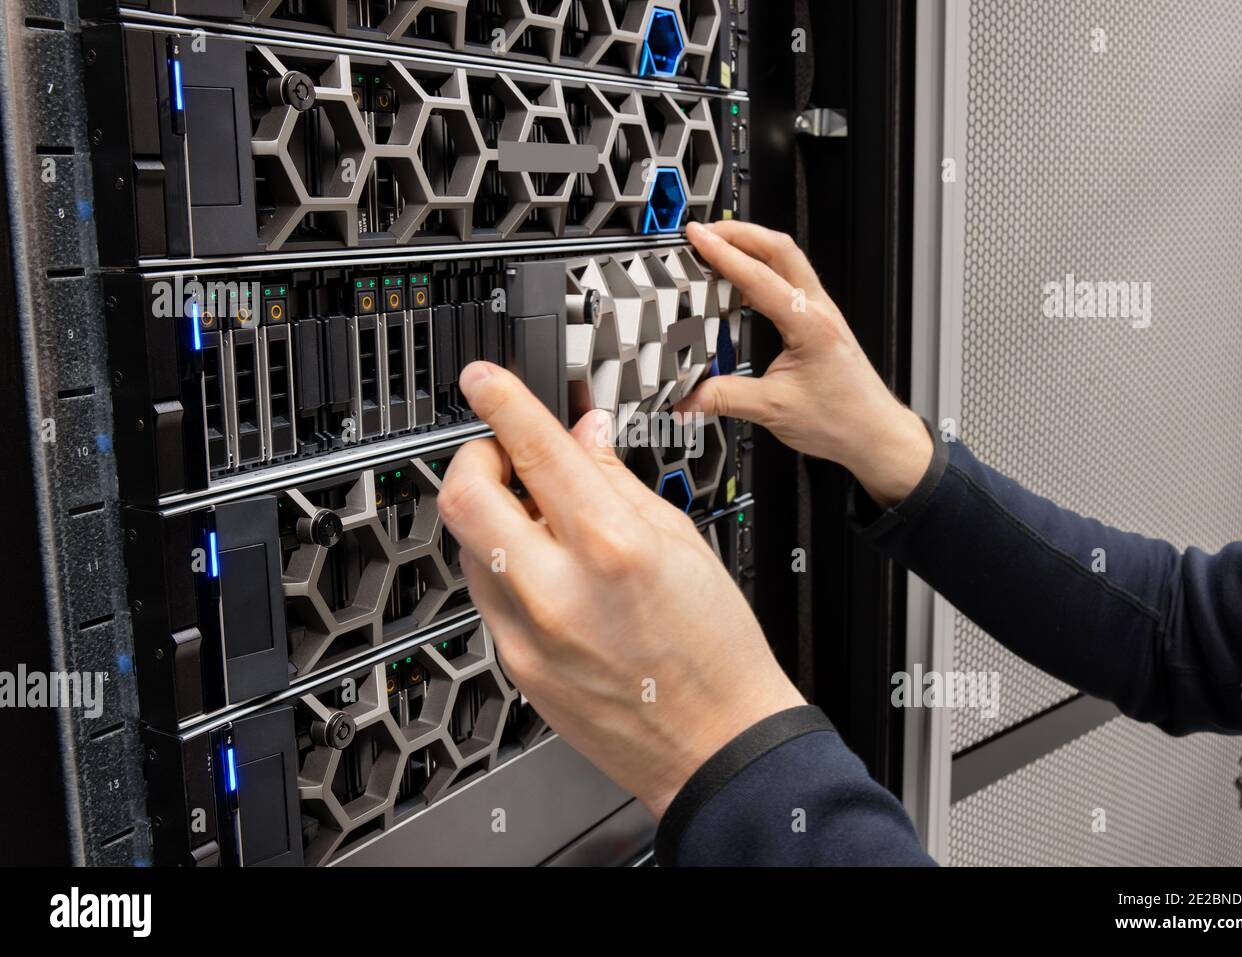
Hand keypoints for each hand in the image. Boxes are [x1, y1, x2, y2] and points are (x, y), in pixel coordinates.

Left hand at [438, 361, 804, 817]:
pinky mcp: (515, 667)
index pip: (537, 450)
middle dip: (474, 457)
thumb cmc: (716, 651)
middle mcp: (558, 590)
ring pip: (467, 544)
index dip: (501, 401)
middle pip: (464, 494)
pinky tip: (547, 569)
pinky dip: (505, 564)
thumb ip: (619, 483)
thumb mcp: (683, 543)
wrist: (717, 745)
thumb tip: (583, 437)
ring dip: (491, 513)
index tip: (484, 380)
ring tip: (539, 518)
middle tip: (501, 453)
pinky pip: (487, 593)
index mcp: (612, 546)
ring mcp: (527, 635)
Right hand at [678, 220, 932, 507]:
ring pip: (787, 261)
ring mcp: (822, 314)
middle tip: (705, 230)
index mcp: (809, 325)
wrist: (874, 434)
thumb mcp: (774, 409)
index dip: (723, 254)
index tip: (697, 237)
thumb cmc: (843, 420)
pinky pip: (789, 283)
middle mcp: (818, 311)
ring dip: (753, 248)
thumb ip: (725, 399)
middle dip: (740, 233)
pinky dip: (762, 272)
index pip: (758, 277)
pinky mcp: (820, 323)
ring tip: (720, 247)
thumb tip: (687, 397)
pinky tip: (743, 283)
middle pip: (780, 249)